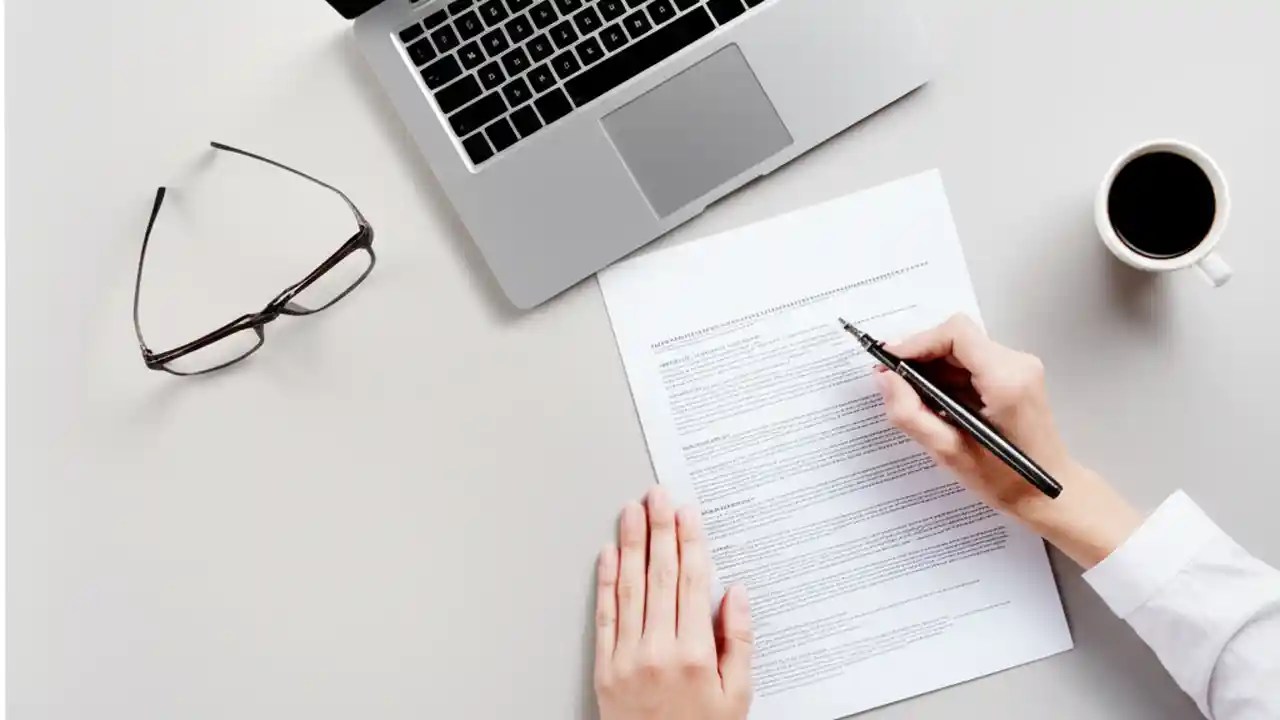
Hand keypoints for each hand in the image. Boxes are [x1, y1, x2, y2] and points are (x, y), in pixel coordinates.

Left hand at [594, 487, 753, 719]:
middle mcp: (659, 650)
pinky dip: (606, 581)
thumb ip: (739, 641)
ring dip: (631, 544)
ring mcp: (627, 657)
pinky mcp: (605, 667)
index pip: (691, 582)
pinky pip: (605, 615)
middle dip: (659, 530)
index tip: (687, 514)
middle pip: (659, 576)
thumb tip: (736, 594)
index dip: (689, 543)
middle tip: (658, 497)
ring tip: (632, 512)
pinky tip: (608, 554)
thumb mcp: (738, 696)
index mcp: (695, 653)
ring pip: (629, 587)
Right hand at [875, 314, 1141, 567]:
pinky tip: (937, 402)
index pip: (956, 333)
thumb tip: (885, 379)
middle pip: (956, 338)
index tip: (890, 361)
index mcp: (1006, 380)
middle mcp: (1017, 364)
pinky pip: (971, 362)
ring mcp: (1019, 368)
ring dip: (932, 367)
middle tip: (893, 382)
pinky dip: (947, 375)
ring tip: (914, 398)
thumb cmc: (1006, 480)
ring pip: (961, 348)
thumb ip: (910, 413)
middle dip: (920, 355)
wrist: (1048, 493)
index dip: (918, 341)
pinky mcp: (1015, 375)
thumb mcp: (948, 452)